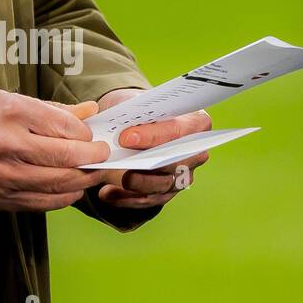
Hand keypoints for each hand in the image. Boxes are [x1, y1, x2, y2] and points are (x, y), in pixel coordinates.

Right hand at [0, 89, 110, 213]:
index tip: (91, 135)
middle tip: (101, 155)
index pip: (64, 126)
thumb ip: (51, 110)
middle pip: (66, 157)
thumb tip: (89, 111)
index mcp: (9, 112)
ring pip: (59, 184)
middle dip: (92, 157)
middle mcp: (7, 145)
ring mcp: (3, 176)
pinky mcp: (0, 199)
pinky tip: (69, 188)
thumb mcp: (8, 101)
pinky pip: (43, 202)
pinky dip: (63, 196)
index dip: (85, 134)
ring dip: (82, 179)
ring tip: (89, 171)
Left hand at [91, 88, 211, 209]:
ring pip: (163, 185)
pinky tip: (106, 193)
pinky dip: (127, 198)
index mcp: (195, 122)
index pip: (177, 130)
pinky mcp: (168, 191)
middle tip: (118, 163)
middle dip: (145, 165)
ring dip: (136, 184)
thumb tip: (124, 129)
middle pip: (175, 163)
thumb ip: (133, 113)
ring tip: (110, 179)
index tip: (126, 138)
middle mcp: (195, 152)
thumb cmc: (136, 110)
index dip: (153, 136)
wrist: (130, 123)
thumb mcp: (134, 102)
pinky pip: (149, 200)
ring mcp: (184, 174)